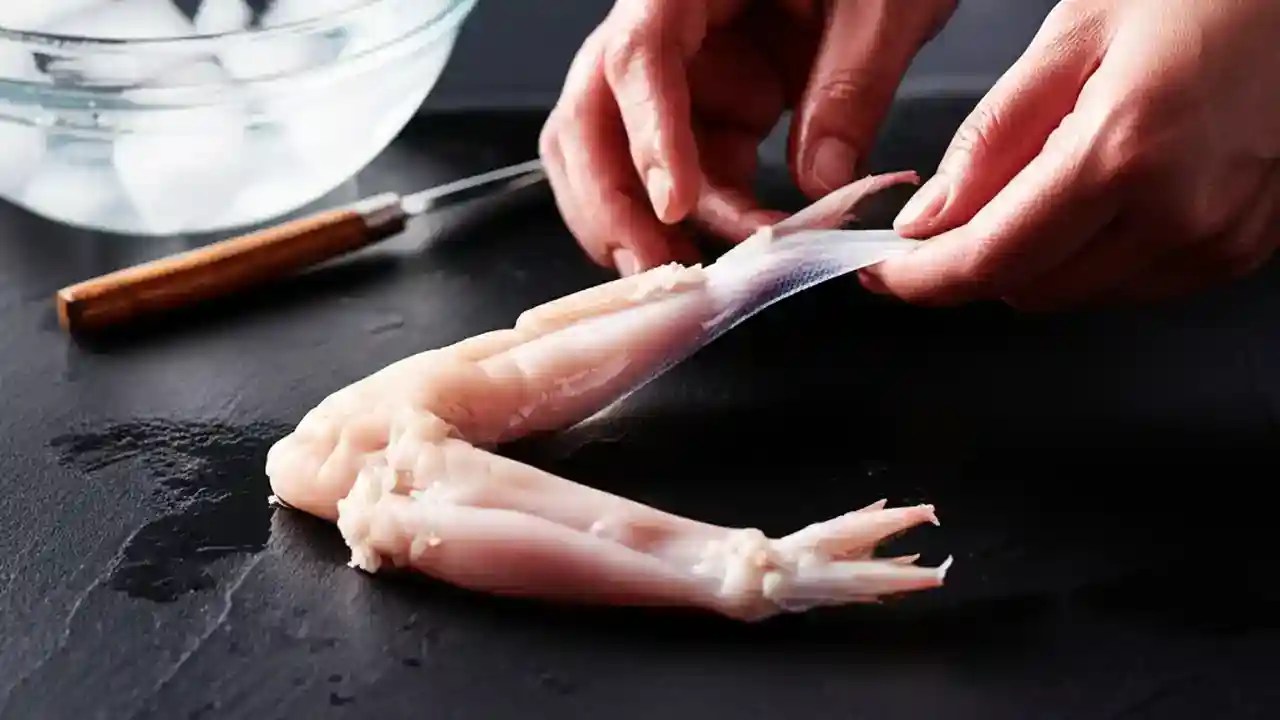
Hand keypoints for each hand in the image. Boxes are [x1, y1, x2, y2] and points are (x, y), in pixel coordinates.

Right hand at [539, 0, 956, 274]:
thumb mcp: (885, 0)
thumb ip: (853, 83)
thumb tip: (823, 179)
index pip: (639, 54)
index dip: (648, 132)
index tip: (676, 203)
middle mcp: (662, 30)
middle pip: (590, 116)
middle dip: (611, 200)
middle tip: (658, 266)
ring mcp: (679, 78)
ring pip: (614, 157)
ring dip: (636, 223)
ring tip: (685, 278)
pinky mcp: (707, 113)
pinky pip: (680, 178)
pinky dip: (698, 222)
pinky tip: (735, 253)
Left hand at [862, 0, 1279, 309]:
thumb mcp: (1071, 39)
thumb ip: (989, 140)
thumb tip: (929, 221)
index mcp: (1125, 154)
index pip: (990, 260)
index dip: (922, 278)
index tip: (881, 272)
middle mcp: (1179, 216)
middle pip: (1027, 291)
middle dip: (973, 261)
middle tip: (951, 214)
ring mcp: (1218, 242)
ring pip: (1075, 295)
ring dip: (1034, 259)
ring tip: (1051, 176)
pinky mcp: (1242, 251)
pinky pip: (1131, 284)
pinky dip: (1090, 255)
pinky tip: (1102, 194)